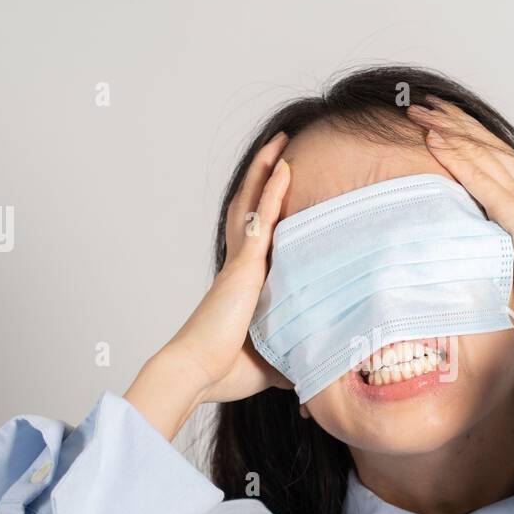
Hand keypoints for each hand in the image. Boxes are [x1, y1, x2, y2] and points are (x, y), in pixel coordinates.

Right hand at [124, 132, 292, 439]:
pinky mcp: (245, 265)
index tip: (282, 193)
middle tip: (279, 150)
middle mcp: (239, 266)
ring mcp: (241, 262)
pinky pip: (262, 218)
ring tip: (280, 141)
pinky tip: (286, 166)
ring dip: (267, 170)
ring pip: (253, 203)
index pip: (258, 240)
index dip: (268, 212)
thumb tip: (314, 364)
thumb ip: (292, 355)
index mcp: (241, 285)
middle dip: (264, 178)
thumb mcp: (271, 361)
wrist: (199, 371)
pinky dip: (273, 191)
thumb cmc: (227, 371)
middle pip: (250, 209)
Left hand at [405, 97, 513, 329]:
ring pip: (479, 153)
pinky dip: (455, 156)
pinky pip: (478, 178)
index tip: (452, 124)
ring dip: (449, 129)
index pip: (499, 164)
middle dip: (458, 123)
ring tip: (422, 111)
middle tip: (431, 102)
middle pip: (487, 147)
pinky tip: (434, 139)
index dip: (475, 142)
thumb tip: (505, 292)